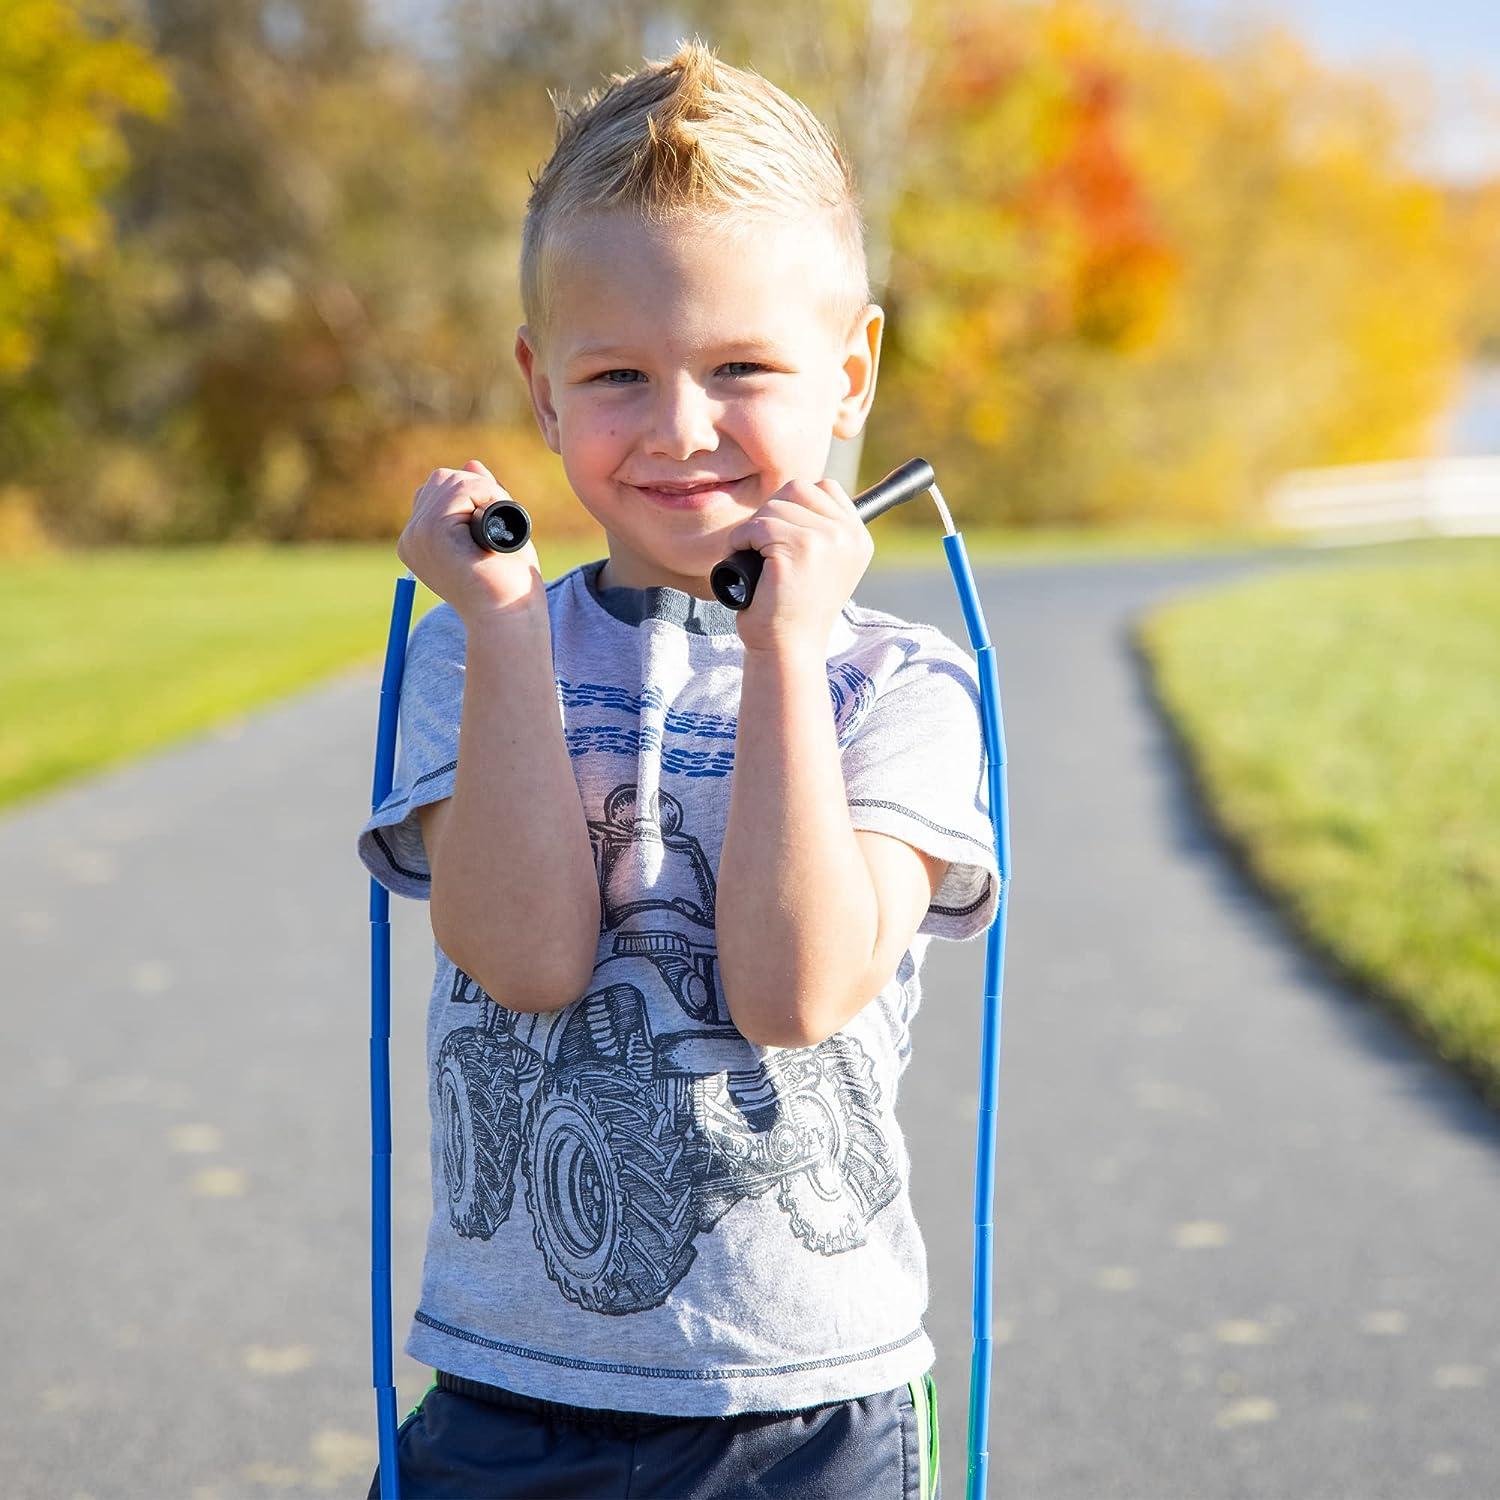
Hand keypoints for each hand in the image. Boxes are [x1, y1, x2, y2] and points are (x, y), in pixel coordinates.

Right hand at [397, 459, 546, 626]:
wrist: (508, 616)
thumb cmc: (506, 583)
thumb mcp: (494, 531)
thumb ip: (480, 498)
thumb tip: (471, 463)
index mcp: (420, 539)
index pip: (438, 490)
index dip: (472, 495)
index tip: (493, 526)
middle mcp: (412, 537)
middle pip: (442, 478)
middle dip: (478, 489)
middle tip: (501, 527)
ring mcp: (418, 534)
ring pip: (452, 480)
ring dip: (486, 493)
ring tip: (499, 530)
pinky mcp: (432, 533)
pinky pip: (461, 489)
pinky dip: (486, 496)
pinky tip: (496, 527)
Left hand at [723, 477, 873, 654]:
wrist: (788, 650)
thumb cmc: (794, 612)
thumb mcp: (822, 566)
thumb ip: (823, 532)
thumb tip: (798, 495)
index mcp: (858, 538)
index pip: (824, 488)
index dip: (793, 505)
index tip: (780, 537)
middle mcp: (849, 536)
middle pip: (797, 489)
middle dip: (771, 512)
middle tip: (762, 547)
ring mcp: (826, 540)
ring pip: (774, 506)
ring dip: (753, 529)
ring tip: (752, 558)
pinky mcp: (799, 549)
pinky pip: (757, 526)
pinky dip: (740, 541)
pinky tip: (742, 561)